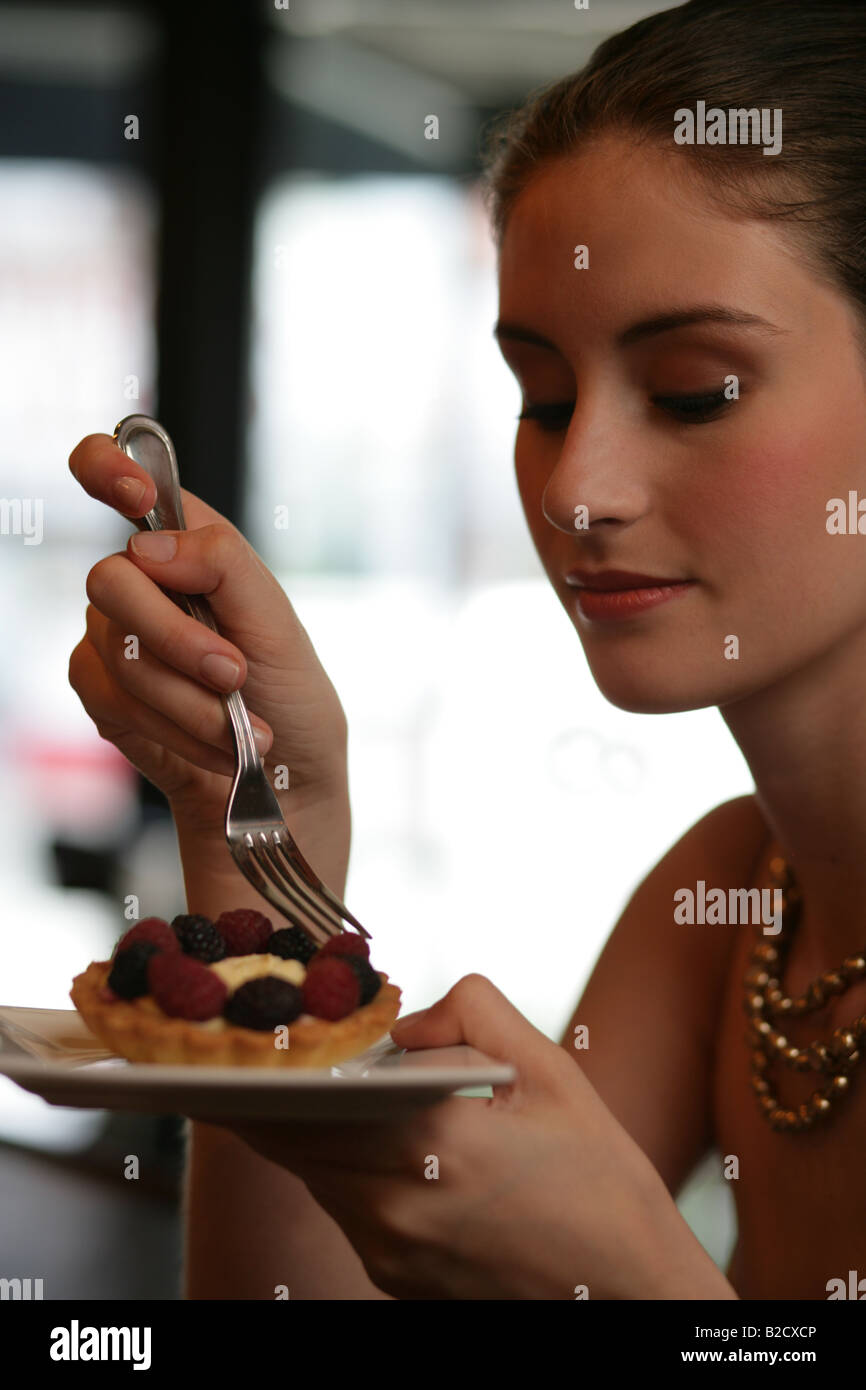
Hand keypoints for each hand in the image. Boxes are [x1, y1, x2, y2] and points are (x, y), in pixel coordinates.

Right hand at [67, 434, 348, 830]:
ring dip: (190, 701)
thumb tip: (147, 548)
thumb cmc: (289, 691)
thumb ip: (222, 565)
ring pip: (119, 651)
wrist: (285, 777)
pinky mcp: (102, 690)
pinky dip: (177, 729)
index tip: (134, 495)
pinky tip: (215, 744)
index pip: (115, 474)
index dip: (107, 467)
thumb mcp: (278, 621)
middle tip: (235, 675)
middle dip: (178, 640)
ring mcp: (113, 634)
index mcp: (186, 542)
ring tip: (241, 726)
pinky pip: (116, 700)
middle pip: (112, 581)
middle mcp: (141, 580)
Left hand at [208, 975, 692, 1299]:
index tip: (228, 1041)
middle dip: (273, 1097)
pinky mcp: (397, 1282)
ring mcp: (391, 1256)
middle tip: (254, 1053)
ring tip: (312, 1087)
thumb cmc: (603, 1184)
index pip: (303, 1105)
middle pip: (293, 1142)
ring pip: (316, 1177)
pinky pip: (347, 1210)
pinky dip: (345, 1170)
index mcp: (433, 1146)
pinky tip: (375, 1142)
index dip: (259, 1071)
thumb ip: (471, 1013)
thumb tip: (403, 1022)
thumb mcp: (552, 1071)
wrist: (635, 1297)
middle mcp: (396, 1210)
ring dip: (310, 1133)